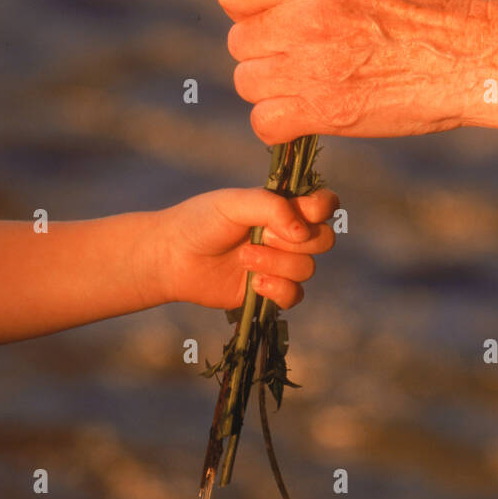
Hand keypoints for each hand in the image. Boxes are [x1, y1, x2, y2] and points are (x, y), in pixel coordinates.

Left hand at [161, 186, 337, 309]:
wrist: (173, 257)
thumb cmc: (201, 221)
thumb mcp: (234, 202)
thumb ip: (271, 207)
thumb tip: (302, 231)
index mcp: (283, 206)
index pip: (324, 205)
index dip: (321, 209)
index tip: (301, 212)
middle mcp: (287, 235)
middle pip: (324, 239)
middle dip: (295, 241)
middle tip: (261, 235)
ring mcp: (280, 264)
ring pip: (307, 269)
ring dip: (276, 263)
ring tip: (243, 258)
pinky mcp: (270, 292)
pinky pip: (295, 295)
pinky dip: (278, 289)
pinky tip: (253, 284)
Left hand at [216, 0, 497, 142]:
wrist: (473, 58)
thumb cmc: (426, 12)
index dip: (246, 5)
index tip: (270, 15)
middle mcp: (304, 19)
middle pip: (238, 42)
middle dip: (264, 50)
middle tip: (302, 56)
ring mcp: (311, 66)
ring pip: (247, 83)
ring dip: (271, 88)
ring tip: (311, 83)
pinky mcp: (324, 111)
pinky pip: (264, 122)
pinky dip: (280, 123)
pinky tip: (309, 113)